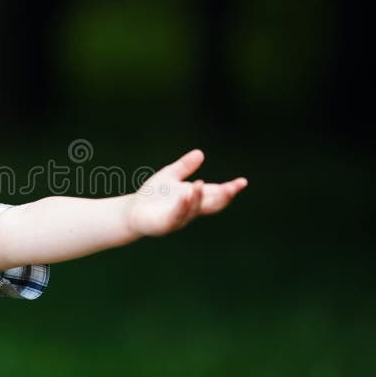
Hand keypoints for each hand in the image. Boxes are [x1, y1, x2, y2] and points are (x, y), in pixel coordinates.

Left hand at [127, 149, 246, 236]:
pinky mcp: (166, 224)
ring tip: (201, 184)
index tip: (242, 182)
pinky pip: (177, 214)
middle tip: (233, 188)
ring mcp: (179, 217)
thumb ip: (185, 166)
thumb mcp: (169, 176)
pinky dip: (183, 205)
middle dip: (223, 197)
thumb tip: (200, 153)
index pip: (216, 194)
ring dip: (198, 198)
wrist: (132, 210)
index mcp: (194, 197)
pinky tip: (185, 195)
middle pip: (212, 204)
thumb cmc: (153, 195)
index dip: (229, 189)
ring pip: (194, 209)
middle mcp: (190, 209)